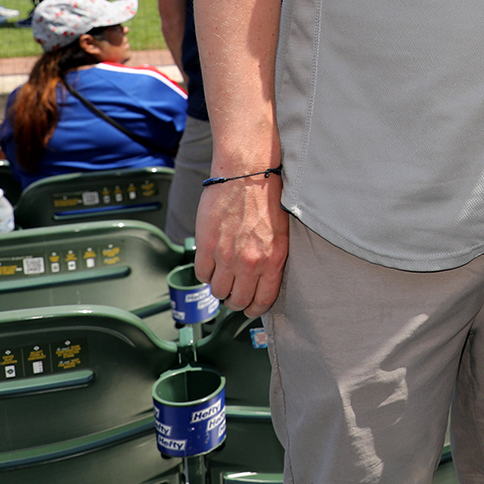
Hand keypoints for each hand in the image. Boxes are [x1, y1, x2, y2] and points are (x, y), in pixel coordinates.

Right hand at [193, 172, 288, 315]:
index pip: (262, 301)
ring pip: (217, 291)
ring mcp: (226, 256)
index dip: (255, 309)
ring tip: (223, 276)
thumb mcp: (282, 234)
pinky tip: (212, 263)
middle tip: (234, 292)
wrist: (248, 174)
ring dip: (219, 287)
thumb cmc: (268, 198)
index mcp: (273, 260)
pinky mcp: (207, 246)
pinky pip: (202, 274)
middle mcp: (250, 263)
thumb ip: (272, 260)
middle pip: (237, 300)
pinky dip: (206, 272)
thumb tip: (263, 280)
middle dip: (236, 300)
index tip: (251, 307)